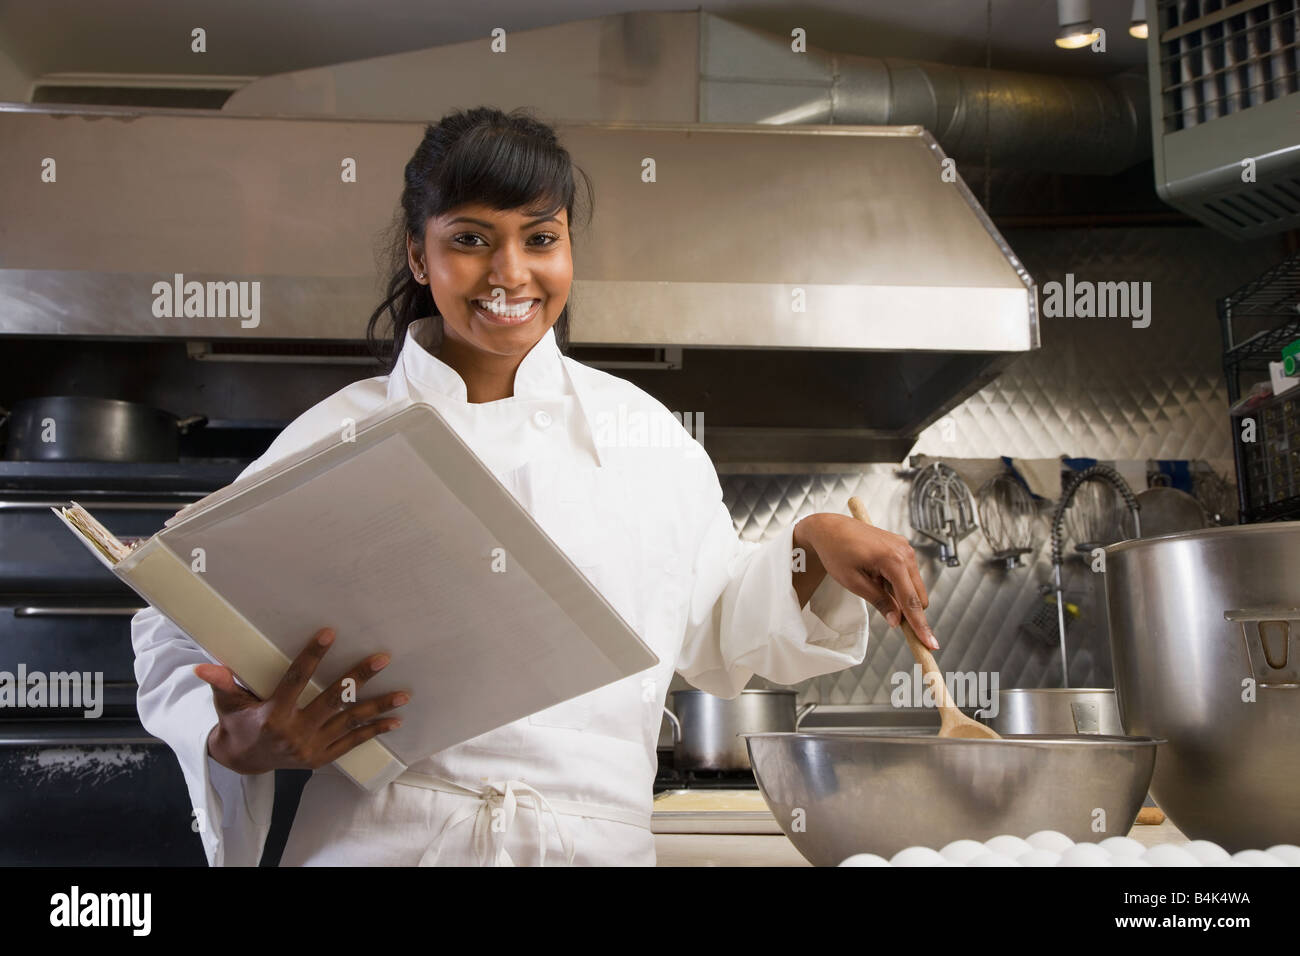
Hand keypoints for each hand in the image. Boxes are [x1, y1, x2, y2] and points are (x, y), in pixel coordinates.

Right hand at [194, 628, 406, 774]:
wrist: (242, 762)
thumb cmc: (237, 724)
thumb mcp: (227, 704)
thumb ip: (222, 684)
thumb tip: (204, 667)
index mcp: (274, 714)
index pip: (297, 679)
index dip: (312, 655)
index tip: (330, 633)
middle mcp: (296, 732)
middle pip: (333, 699)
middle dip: (359, 678)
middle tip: (382, 658)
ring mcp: (312, 747)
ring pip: (349, 722)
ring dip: (378, 706)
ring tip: (404, 693)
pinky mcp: (323, 757)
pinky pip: (353, 742)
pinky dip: (375, 731)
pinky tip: (396, 720)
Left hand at [799, 514, 936, 648]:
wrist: (829, 527)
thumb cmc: (836, 551)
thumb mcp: (853, 582)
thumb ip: (879, 601)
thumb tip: (896, 621)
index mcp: (894, 560)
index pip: (911, 601)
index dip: (920, 625)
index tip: (930, 644)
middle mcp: (905, 552)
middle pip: (918, 595)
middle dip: (909, 611)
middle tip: (891, 620)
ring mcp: (905, 548)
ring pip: (914, 586)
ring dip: (900, 595)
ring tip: (871, 584)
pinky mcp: (902, 547)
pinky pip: (907, 574)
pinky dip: (897, 584)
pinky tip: (876, 577)